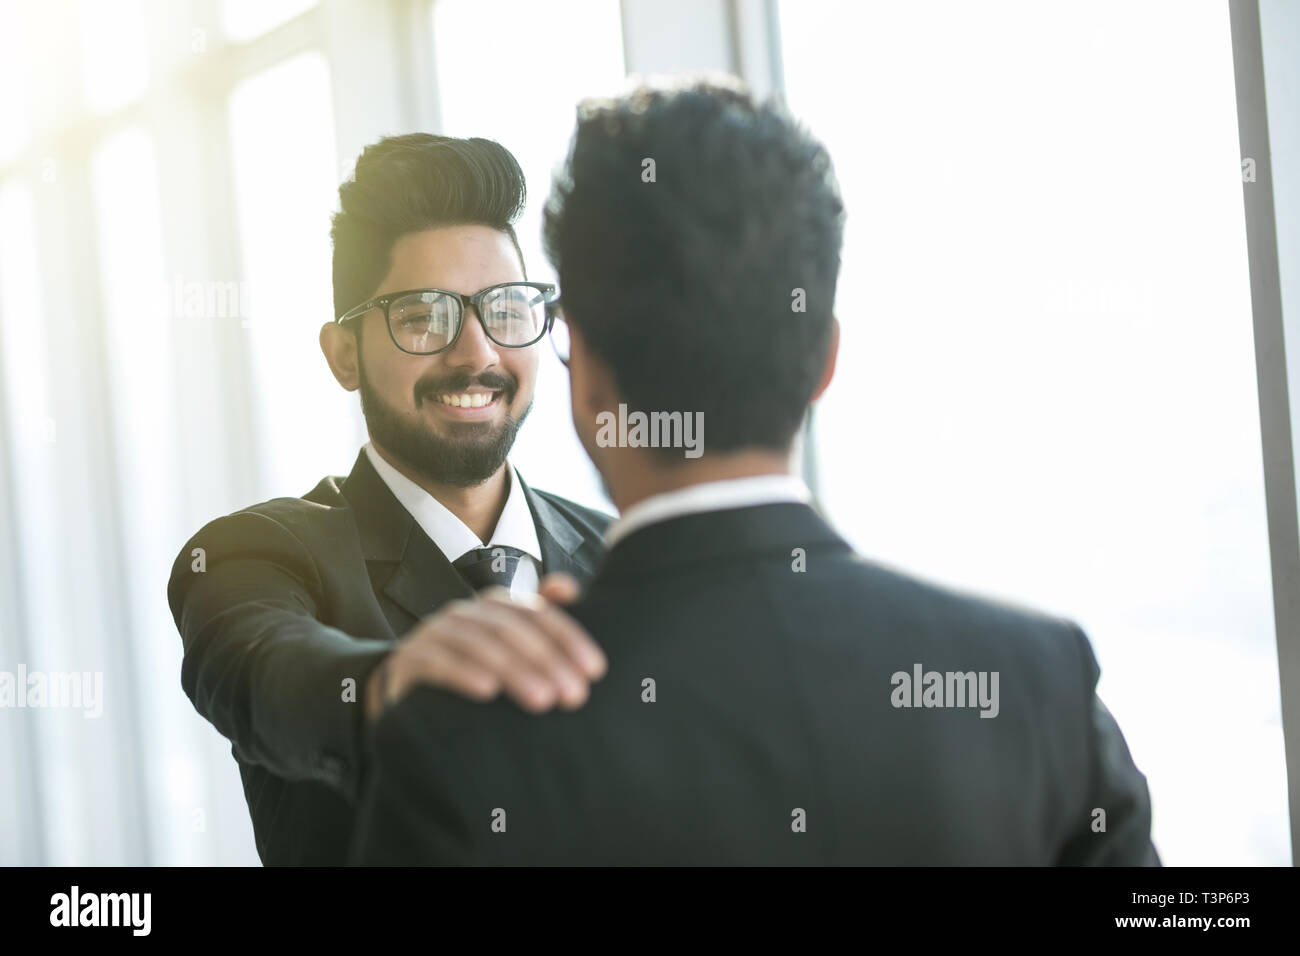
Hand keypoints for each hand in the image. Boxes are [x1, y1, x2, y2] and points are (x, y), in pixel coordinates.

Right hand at [364, 575, 603, 720]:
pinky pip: (438, 662)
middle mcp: (465, 613)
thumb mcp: (510, 649)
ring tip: (541, 700)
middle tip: (574, 695)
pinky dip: (463, 673)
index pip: (538, 613)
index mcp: (495, 606)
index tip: (595, 670)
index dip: (569, 639)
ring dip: (514, 671)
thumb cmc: (473, 671)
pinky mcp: (410, 659)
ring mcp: (435, 633)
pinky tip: (486, 692)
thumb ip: (539, 621)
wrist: (410, 696)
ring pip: (479, 644)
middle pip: (511, 629)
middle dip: (547, 660)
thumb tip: (567, 587)